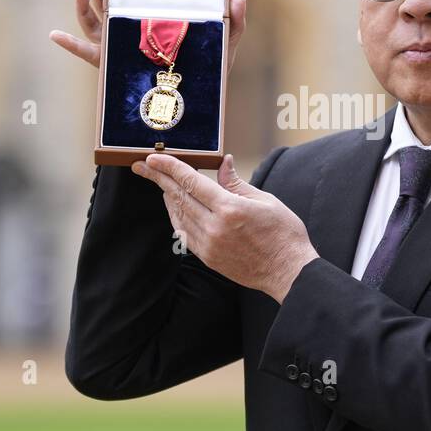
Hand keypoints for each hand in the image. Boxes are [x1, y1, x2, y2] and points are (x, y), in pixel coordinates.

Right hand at [50, 0, 248, 71]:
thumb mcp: (226, 42)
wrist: (200, 101)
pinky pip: (86, 55)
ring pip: (93, 22)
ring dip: (84, 5)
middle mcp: (130, 32)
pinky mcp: (112, 67)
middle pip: (108, 3)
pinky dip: (68, 44)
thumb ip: (235, 20)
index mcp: (152, 20)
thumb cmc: (209, 69)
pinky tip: (54, 34)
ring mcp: (118, 48)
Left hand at [132, 152, 318, 302]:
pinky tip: (175, 207)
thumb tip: (224, 164)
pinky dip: (176, 216)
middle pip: (178, 197)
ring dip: (167, 197)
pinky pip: (184, 233)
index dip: (170, 167)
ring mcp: (209, 245)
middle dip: (159, 178)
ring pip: (179, 215)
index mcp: (229, 209)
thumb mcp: (265, 200)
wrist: (288, 272)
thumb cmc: (283, 234)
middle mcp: (214, 227)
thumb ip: (237, 183)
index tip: (154, 158)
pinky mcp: (208, 257)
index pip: (191, 182)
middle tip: (142, 165)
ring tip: (160, 182)